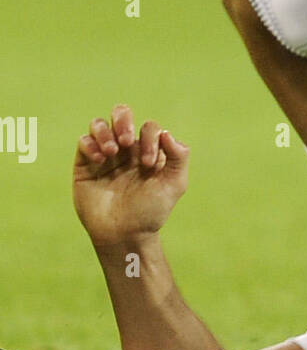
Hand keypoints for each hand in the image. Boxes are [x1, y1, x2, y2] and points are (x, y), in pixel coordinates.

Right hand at [73, 104, 189, 249]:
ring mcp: (105, 156)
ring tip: (112, 151)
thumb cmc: (151, 211)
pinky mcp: (85, 165)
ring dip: (105, 131)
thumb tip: (167, 133)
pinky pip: (83, 141)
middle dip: (123, 119)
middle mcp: (126, 150)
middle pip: (122, 114)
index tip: (150, 165)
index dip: (151, 138)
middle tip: (127, 142)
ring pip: (99, 124)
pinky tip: (100, 159)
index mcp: (149, 150)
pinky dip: (90, 143)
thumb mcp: (174, 184)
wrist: (124, 234)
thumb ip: (179, 156)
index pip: (149, 127)